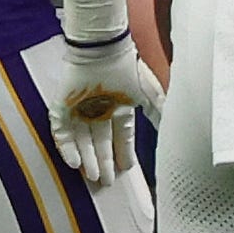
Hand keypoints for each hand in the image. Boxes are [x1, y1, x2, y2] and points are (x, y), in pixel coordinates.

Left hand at [48, 29, 163, 187]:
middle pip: (101, 143)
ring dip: (88, 159)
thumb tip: (172, 130)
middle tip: (107, 182)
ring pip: (82, 141)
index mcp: (118, 108)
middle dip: (104, 163)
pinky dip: (67, 148)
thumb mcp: (150, 94)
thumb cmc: (126, 68)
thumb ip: (159, 113)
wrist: (102, 50)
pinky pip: (62, 133)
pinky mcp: (62, 107)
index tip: (126, 168)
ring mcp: (79, 110)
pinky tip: (75, 163)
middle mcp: (99, 112)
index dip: (123, 153)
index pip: (121, 136)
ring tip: (93, 177)